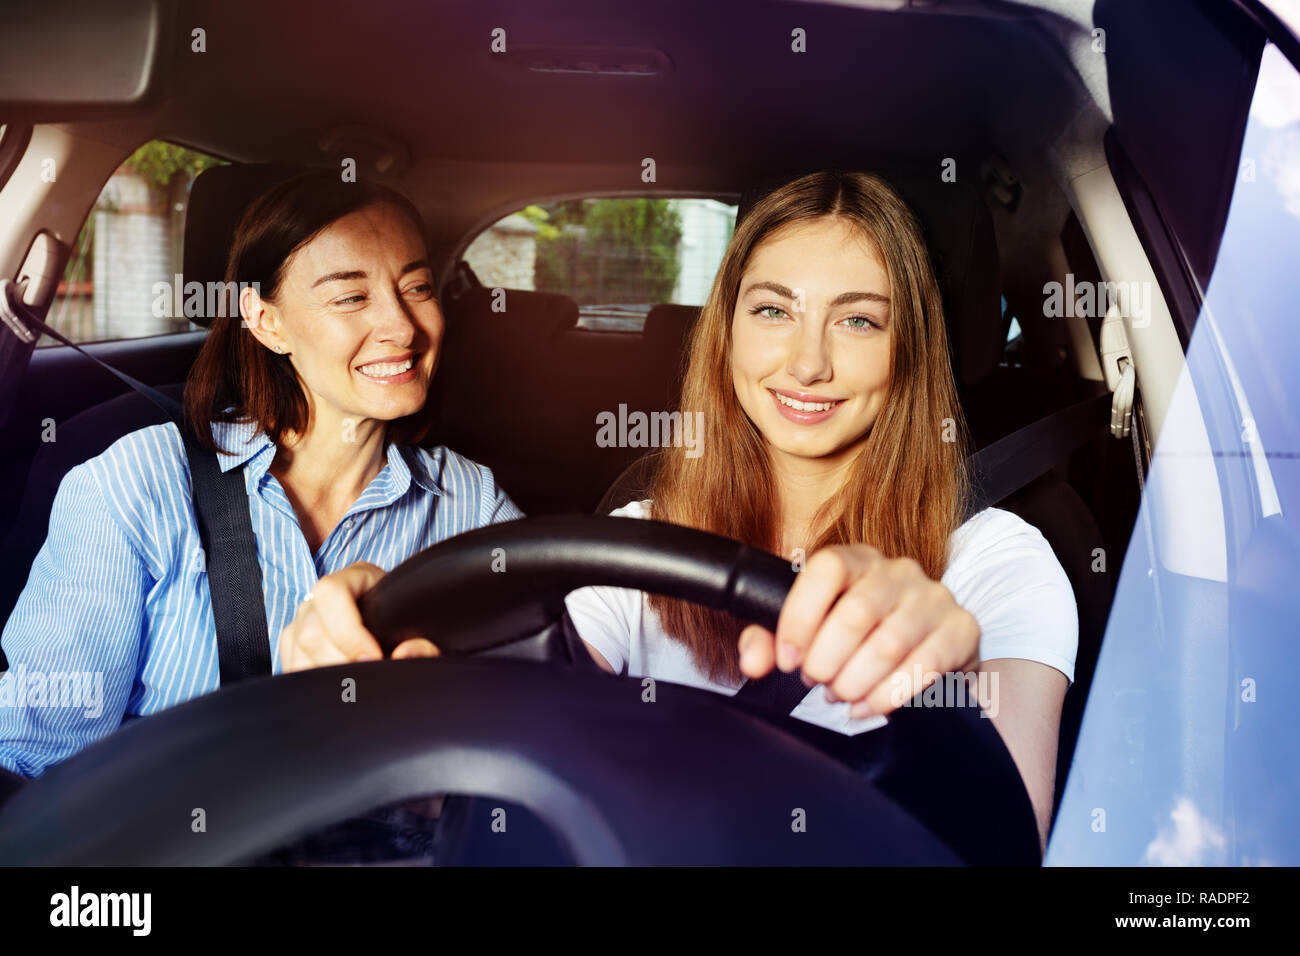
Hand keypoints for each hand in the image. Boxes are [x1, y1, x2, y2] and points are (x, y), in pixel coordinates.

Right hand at [279, 561, 438, 672]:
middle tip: (367, 681)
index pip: (330, 594)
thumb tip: (407, 654)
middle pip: (311, 631)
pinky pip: (291, 665)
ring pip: (297, 651)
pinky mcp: (294, 644)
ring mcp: (303, 619)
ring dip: (326, 677)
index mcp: (355, 578)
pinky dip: (313, 683)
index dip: (348, 631)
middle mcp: (322, 596)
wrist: (397, 627)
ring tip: (355, 687)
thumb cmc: (410, 623)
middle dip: (340, 663)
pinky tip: (337, 689)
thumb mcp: (423, 626)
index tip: (374, 658)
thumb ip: (425, 642)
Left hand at [737, 545, 979, 717]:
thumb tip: (754, 661)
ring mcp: (934, 597)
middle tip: (816, 681)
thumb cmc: (856, 638)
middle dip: (827, 659)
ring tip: (840, 695)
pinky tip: (869, 706)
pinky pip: (925, 665)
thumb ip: (768, 640)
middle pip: (856, 613)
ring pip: (889, 643)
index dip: (800, 617)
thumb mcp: (808, 631)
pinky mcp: (963, 629)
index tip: (787, 658)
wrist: (925, 650)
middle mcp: (898, 570)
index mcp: (856, 559)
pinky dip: (889, 694)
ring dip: (855, 681)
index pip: (826, 569)